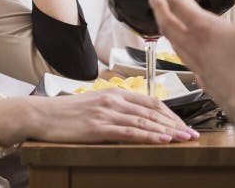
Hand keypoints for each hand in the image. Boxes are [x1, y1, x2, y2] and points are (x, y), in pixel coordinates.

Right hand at [23, 89, 198, 143]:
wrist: (41, 115)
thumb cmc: (66, 113)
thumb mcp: (95, 104)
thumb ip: (115, 108)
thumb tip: (135, 119)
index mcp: (115, 93)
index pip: (151, 102)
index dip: (171, 114)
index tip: (184, 125)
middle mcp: (114, 100)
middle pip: (152, 112)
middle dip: (176, 124)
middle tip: (193, 134)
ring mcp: (106, 113)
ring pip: (145, 122)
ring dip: (168, 132)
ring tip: (185, 139)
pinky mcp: (98, 127)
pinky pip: (129, 132)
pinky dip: (149, 136)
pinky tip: (162, 140)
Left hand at [149, 0, 234, 117]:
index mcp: (204, 29)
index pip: (179, 4)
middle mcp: (194, 47)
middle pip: (168, 25)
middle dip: (159, 9)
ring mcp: (197, 66)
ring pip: (174, 44)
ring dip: (166, 29)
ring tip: (164, 23)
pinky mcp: (204, 81)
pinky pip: (185, 61)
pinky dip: (179, 50)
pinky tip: (187, 54)